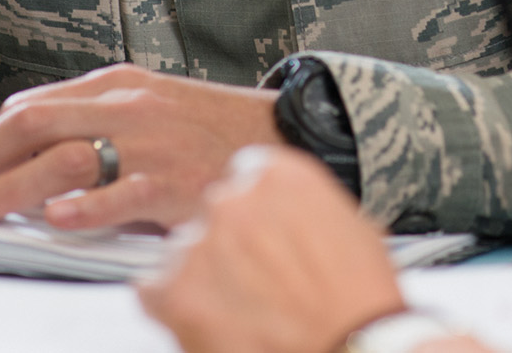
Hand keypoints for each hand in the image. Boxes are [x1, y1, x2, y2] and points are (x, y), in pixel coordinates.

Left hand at [0, 63, 283, 229]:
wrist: (282, 132)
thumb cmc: (211, 127)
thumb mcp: (148, 104)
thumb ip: (94, 117)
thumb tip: (32, 140)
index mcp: (118, 86)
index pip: (35, 104)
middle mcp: (130, 108)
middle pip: (38, 124)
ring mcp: (153, 144)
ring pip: (67, 158)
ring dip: (15, 186)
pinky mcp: (177, 183)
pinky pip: (123, 194)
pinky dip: (86, 208)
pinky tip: (59, 219)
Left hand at [138, 146, 420, 352]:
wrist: (351, 350)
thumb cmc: (359, 304)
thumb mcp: (350, 228)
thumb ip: (304, 209)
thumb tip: (286, 217)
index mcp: (278, 175)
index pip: (244, 180)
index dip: (254, 217)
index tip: (260, 239)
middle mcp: (232, 200)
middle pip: (212, 217)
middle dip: (227, 249)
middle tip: (255, 285)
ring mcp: (199, 244)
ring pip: (182, 255)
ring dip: (203, 279)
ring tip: (240, 313)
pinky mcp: (175, 292)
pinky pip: (153, 292)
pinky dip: (172, 310)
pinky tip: (211, 327)